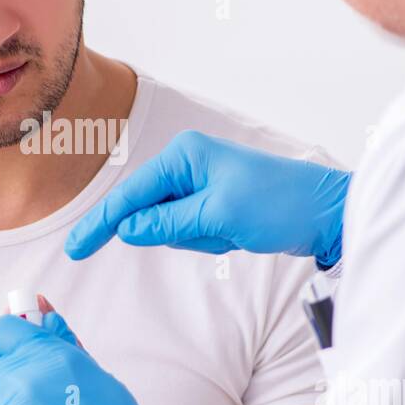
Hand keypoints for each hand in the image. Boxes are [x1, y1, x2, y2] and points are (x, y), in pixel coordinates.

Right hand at [64, 129, 349, 266]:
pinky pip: (192, 228)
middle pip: (150, 210)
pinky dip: (210, 238)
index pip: (130, 195)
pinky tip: (238, 232)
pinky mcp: (214, 201)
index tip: (77, 249)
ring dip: (199, 237)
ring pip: (171, 224)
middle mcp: (189, 162)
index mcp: (185, 155)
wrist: (328, 212)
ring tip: (235, 229)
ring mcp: (202, 182)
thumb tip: (128, 229)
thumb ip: (167, 223)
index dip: (102, 224)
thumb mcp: (218, 217)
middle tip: (220, 230)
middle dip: (179, 231)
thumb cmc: (279, 205)